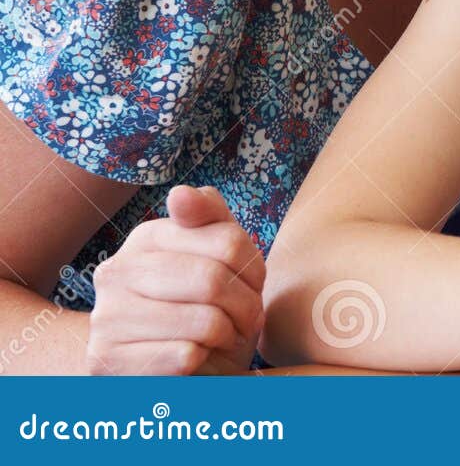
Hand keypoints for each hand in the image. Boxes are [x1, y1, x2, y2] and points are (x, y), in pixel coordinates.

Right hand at [86, 186, 264, 374]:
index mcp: (146, 237)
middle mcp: (116, 271)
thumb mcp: (214, 254)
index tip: (253, 285)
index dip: (255, 270)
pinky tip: (199, 359)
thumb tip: (179, 194)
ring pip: (204, 322)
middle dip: (246, 306)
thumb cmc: (198, 302)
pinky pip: (185, 357)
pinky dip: (206, 362)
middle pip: (214, 282)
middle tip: (247, 320)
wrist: (153, 364)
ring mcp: (106, 317)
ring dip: (229, 336)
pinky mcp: (107, 361)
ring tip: (225, 338)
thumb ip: (209, 215)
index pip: (229, 241)